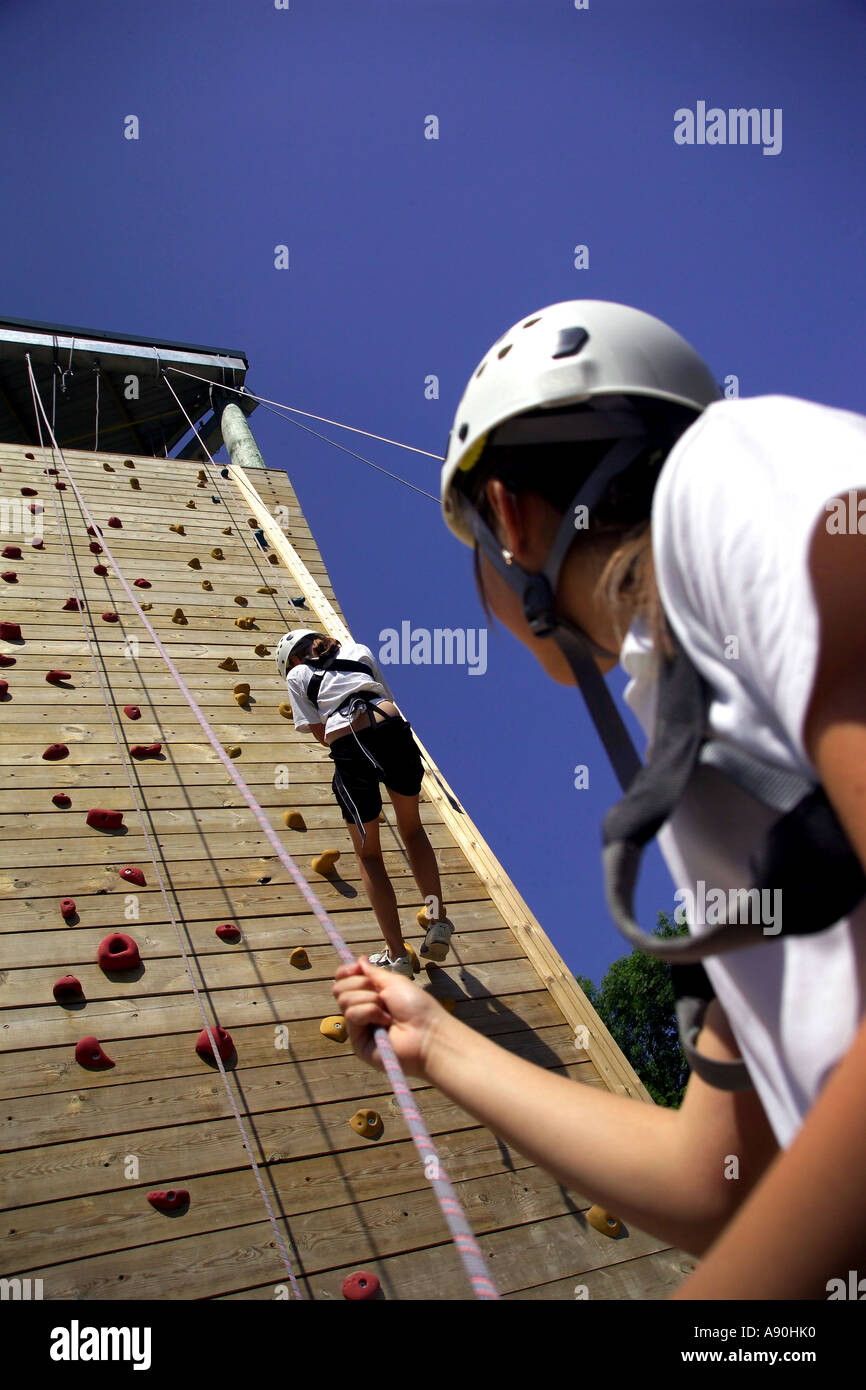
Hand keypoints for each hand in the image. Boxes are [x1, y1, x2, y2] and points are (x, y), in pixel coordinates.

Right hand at [332, 956, 447, 1079]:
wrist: (428, 1032)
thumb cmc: (417, 1007)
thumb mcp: (395, 982)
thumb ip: (373, 973)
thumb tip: (359, 960)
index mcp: (370, 995)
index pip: (343, 981)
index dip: (345, 971)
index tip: (356, 967)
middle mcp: (361, 1010)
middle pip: (339, 989)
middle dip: (360, 984)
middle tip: (381, 994)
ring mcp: (358, 1028)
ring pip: (344, 1000)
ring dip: (369, 999)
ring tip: (387, 1009)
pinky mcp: (357, 1043)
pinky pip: (352, 1015)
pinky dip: (370, 1012)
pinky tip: (386, 1022)